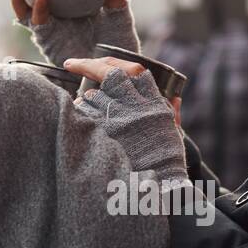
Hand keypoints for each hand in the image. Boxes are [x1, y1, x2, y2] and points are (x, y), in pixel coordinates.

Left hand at [62, 57, 185, 183]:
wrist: (157, 184)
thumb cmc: (166, 160)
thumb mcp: (173, 133)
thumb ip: (172, 112)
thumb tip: (175, 97)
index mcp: (154, 102)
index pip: (135, 71)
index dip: (117, 63)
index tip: (106, 63)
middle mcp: (135, 104)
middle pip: (110, 73)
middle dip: (89, 65)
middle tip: (72, 64)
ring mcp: (117, 116)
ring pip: (93, 94)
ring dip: (86, 96)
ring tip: (83, 101)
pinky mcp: (103, 130)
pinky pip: (84, 112)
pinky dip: (79, 112)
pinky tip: (78, 115)